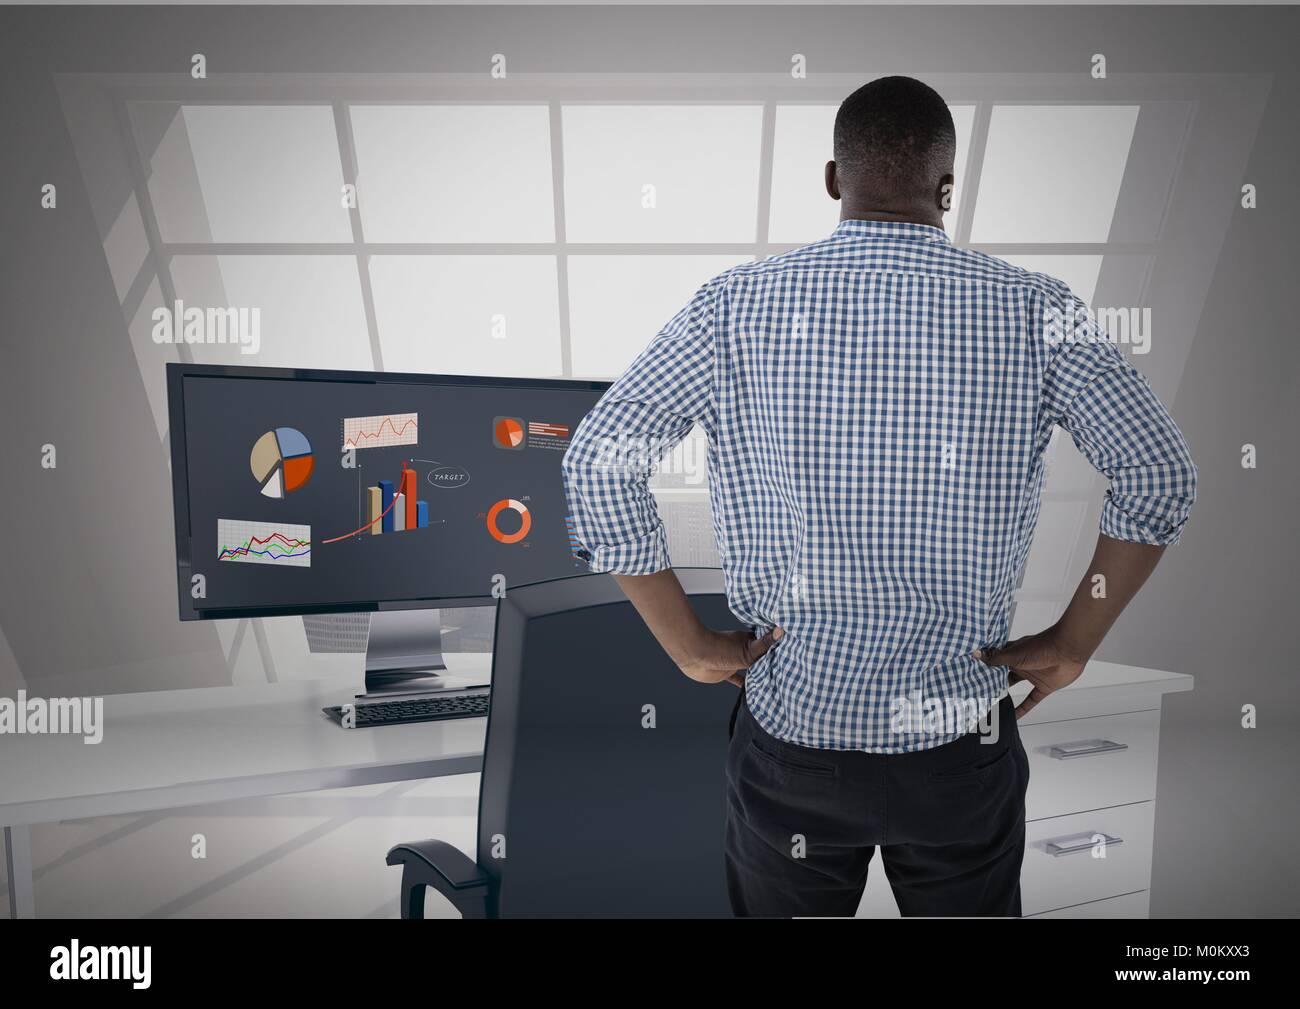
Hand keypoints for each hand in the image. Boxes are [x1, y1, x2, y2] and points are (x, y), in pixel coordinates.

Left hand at [679, 627, 784, 686]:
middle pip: (760, 659)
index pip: (768, 646)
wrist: (694, 654)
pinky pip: (736, 680)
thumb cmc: (720, 648)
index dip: (779, 649)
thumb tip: (782, 630)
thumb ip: (765, 643)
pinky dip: (743, 686)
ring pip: (749, 670)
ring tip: (774, 684)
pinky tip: (751, 692)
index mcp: (749, 642)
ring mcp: (733, 662)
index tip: (793, 655)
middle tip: (787, 674)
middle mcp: (743, 651)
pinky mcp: (724, 673)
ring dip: (758, 676)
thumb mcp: (748, 648)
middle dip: (771, 665)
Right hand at [974, 625, 1090, 718]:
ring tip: (991, 704)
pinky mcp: (1044, 686)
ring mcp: (1032, 675)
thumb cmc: (1041, 647)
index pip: (994, 661)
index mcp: (1012, 653)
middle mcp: (1020, 664)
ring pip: (1015, 686)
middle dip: (992, 682)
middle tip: (977, 693)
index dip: (984, 668)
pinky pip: (1031, 700)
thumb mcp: (1014, 654)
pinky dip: (1023, 708)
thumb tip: (974, 654)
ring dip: (1005, 694)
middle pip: (1003, 675)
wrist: (1068, 651)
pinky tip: (1014, 716)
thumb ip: (995, 658)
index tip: (970, 676)